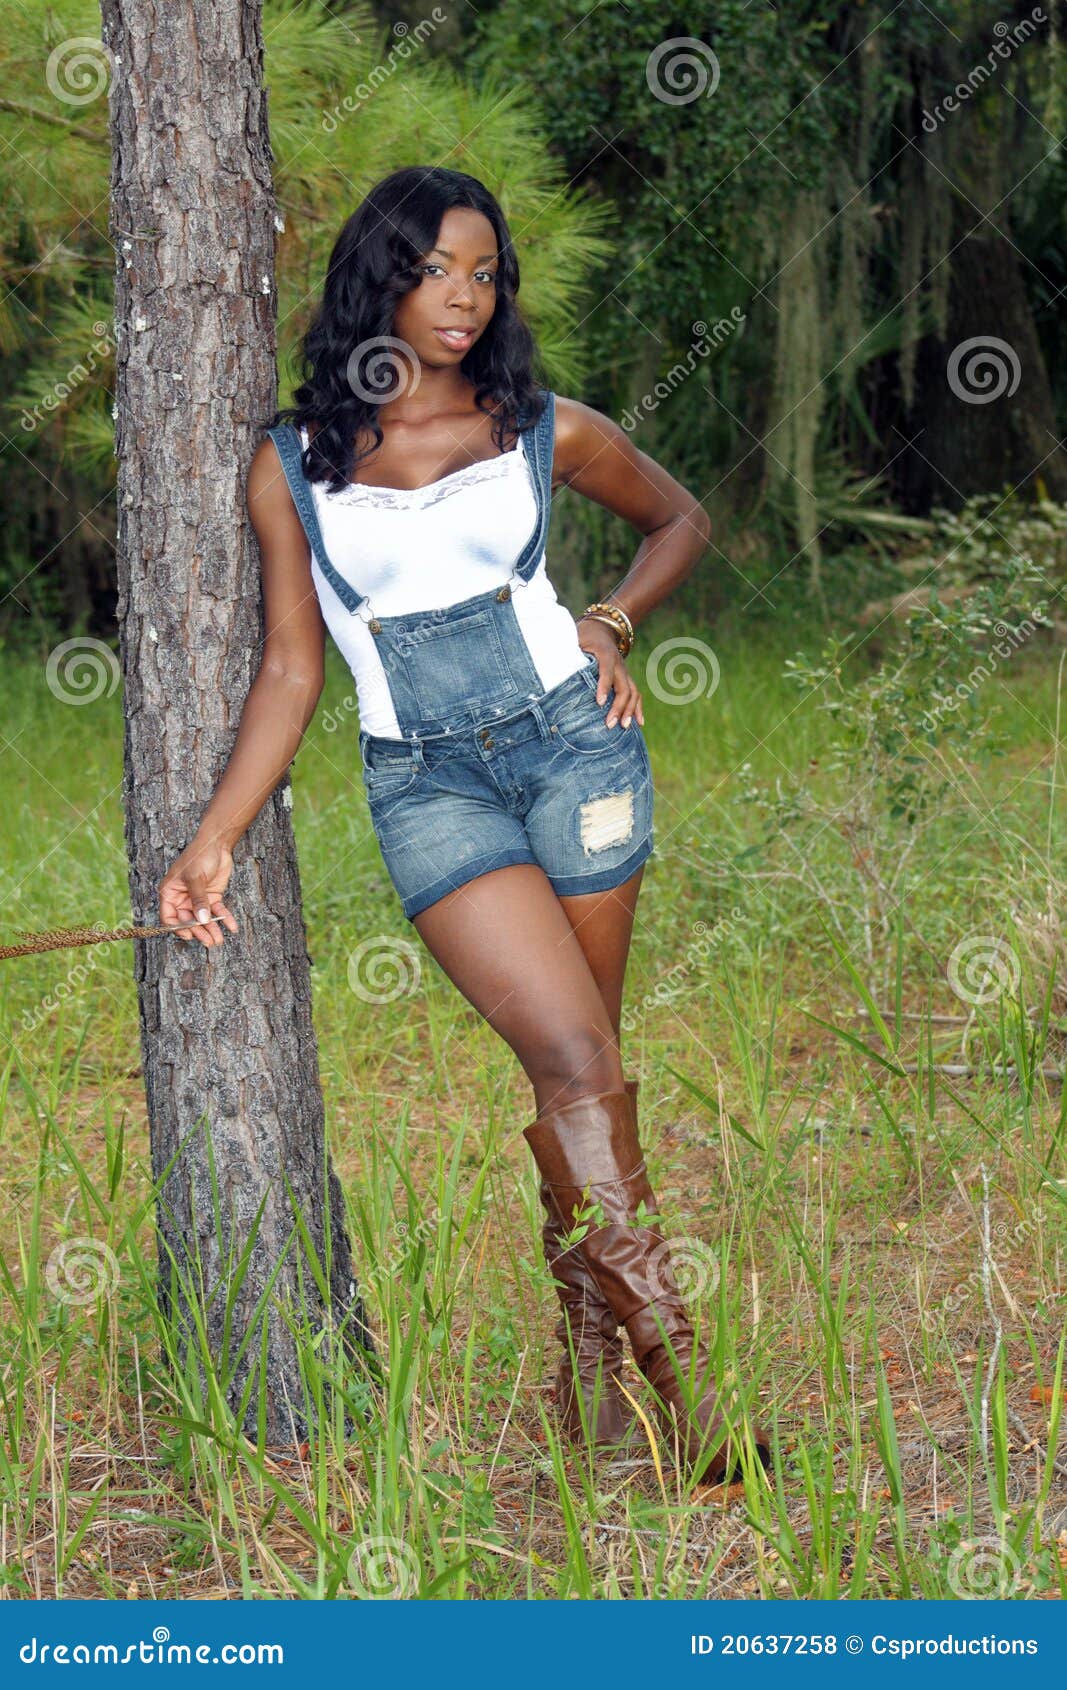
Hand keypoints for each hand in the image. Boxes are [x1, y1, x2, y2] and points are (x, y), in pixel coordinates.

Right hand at [158, 833, 239, 947]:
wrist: (217, 844)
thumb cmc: (199, 856)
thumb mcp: (196, 878)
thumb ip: (199, 900)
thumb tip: (201, 920)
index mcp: (170, 892)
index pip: (169, 916)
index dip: (178, 928)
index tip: (189, 935)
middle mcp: (182, 898)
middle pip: (188, 921)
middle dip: (199, 931)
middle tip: (210, 941)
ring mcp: (197, 899)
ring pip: (203, 919)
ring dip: (212, 929)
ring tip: (220, 940)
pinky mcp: (212, 897)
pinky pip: (217, 911)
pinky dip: (224, 919)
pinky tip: (232, 926)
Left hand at [576, 618, 643, 728]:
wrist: (601, 629)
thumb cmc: (584, 637)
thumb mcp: (574, 640)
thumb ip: (568, 652)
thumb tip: (551, 667)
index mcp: (605, 653)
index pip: (607, 671)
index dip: (604, 686)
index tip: (599, 703)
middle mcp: (619, 663)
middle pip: (623, 686)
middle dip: (618, 707)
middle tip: (609, 724)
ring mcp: (624, 672)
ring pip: (633, 692)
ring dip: (629, 710)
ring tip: (624, 727)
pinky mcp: (626, 678)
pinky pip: (636, 693)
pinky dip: (638, 708)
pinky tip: (639, 723)